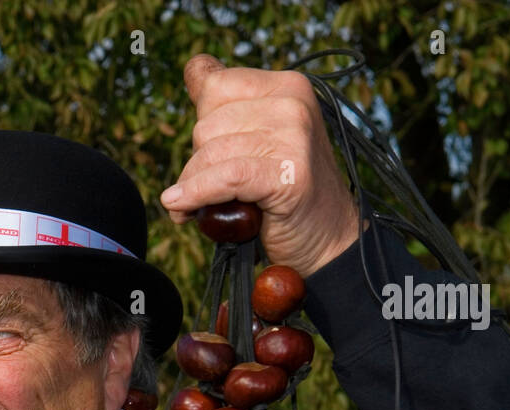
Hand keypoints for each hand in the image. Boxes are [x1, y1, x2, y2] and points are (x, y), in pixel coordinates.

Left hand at [160, 54, 361, 277]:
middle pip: (206, 124)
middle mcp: (293, 103)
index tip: (207, 155)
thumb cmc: (285, 195)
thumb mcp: (257, 139)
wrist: (328, 241)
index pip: (213, 86)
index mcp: (287, 86)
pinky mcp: (288, 172)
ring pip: (210, 152)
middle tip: (212, 189)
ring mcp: (294, 135)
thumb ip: (227, 106)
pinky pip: (224, 177)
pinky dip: (197, 195)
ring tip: (202, 208)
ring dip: (194, 187)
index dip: (201, 126)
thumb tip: (194, 67)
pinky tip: (182, 209)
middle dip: (198, 162)